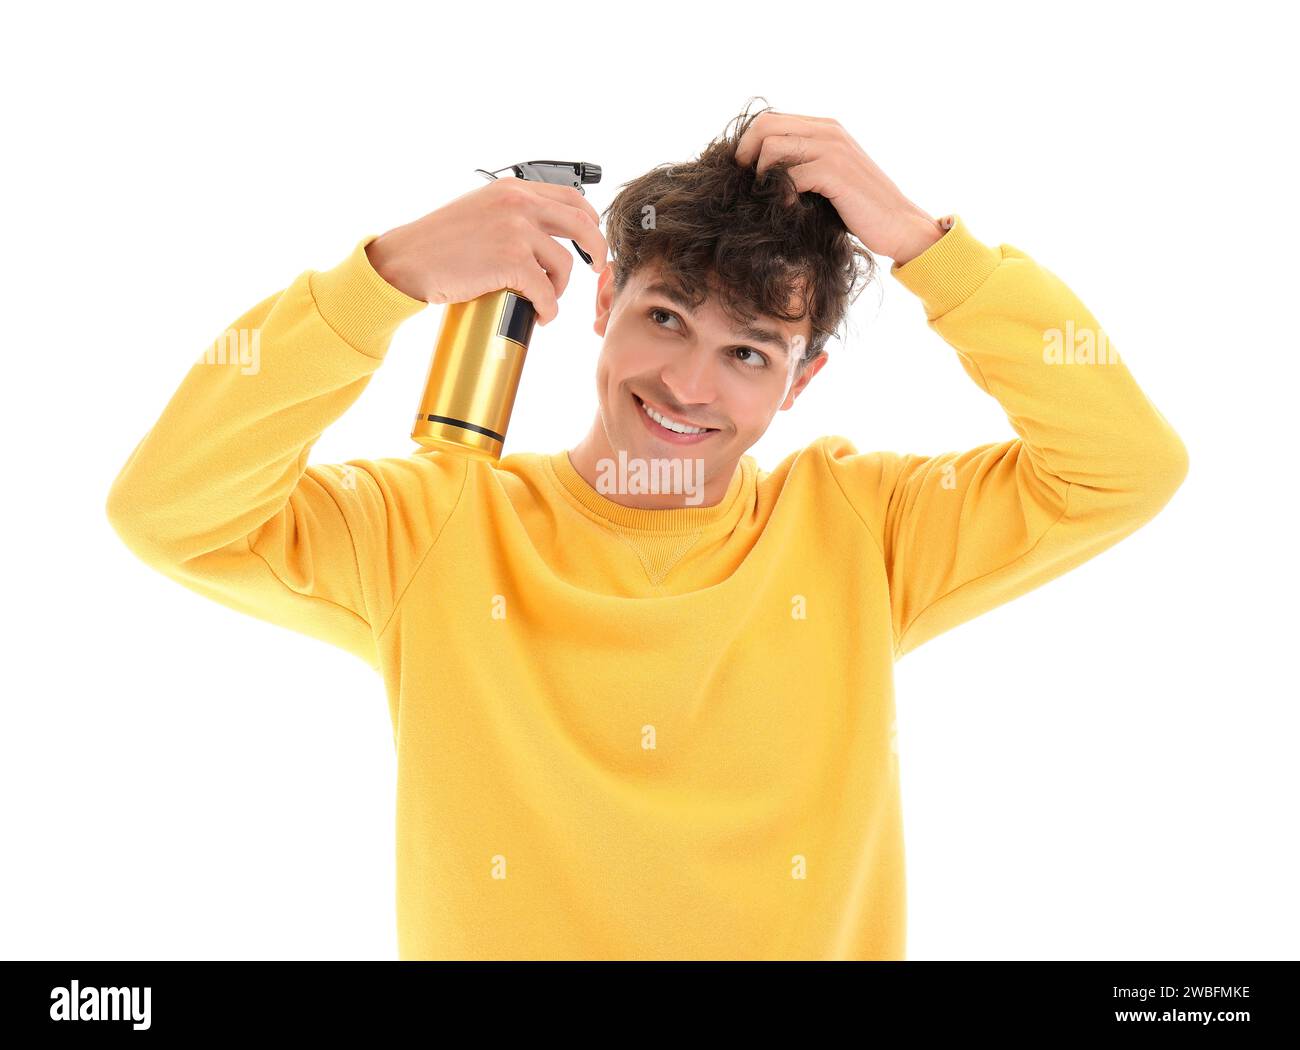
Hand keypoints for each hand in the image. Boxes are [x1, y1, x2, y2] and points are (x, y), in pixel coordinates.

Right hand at [364, 178, 608, 324]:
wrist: (407, 260)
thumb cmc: (436, 244)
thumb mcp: (477, 210)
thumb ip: (509, 214)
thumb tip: (542, 234)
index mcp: (512, 189)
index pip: (570, 198)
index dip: (589, 221)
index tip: (592, 240)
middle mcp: (518, 204)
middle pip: (581, 226)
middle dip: (596, 250)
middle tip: (597, 268)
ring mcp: (516, 231)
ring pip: (563, 265)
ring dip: (559, 288)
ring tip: (545, 300)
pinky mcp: (512, 261)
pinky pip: (546, 291)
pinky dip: (548, 309)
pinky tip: (542, 316)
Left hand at [734, 111, 944, 265]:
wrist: (899, 225)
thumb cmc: (859, 210)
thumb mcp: (827, 179)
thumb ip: (801, 165)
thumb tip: (756, 173)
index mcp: (825, 128)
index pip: (770, 120)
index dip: (748, 146)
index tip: (744, 175)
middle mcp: (828, 130)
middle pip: (764, 125)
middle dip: (745, 156)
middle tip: (744, 185)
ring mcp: (833, 148)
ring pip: (772, 147)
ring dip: (761, 177)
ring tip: (768, 199)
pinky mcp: (835, 171)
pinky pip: (790, 175)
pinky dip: (780, 195)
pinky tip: (787, 210)